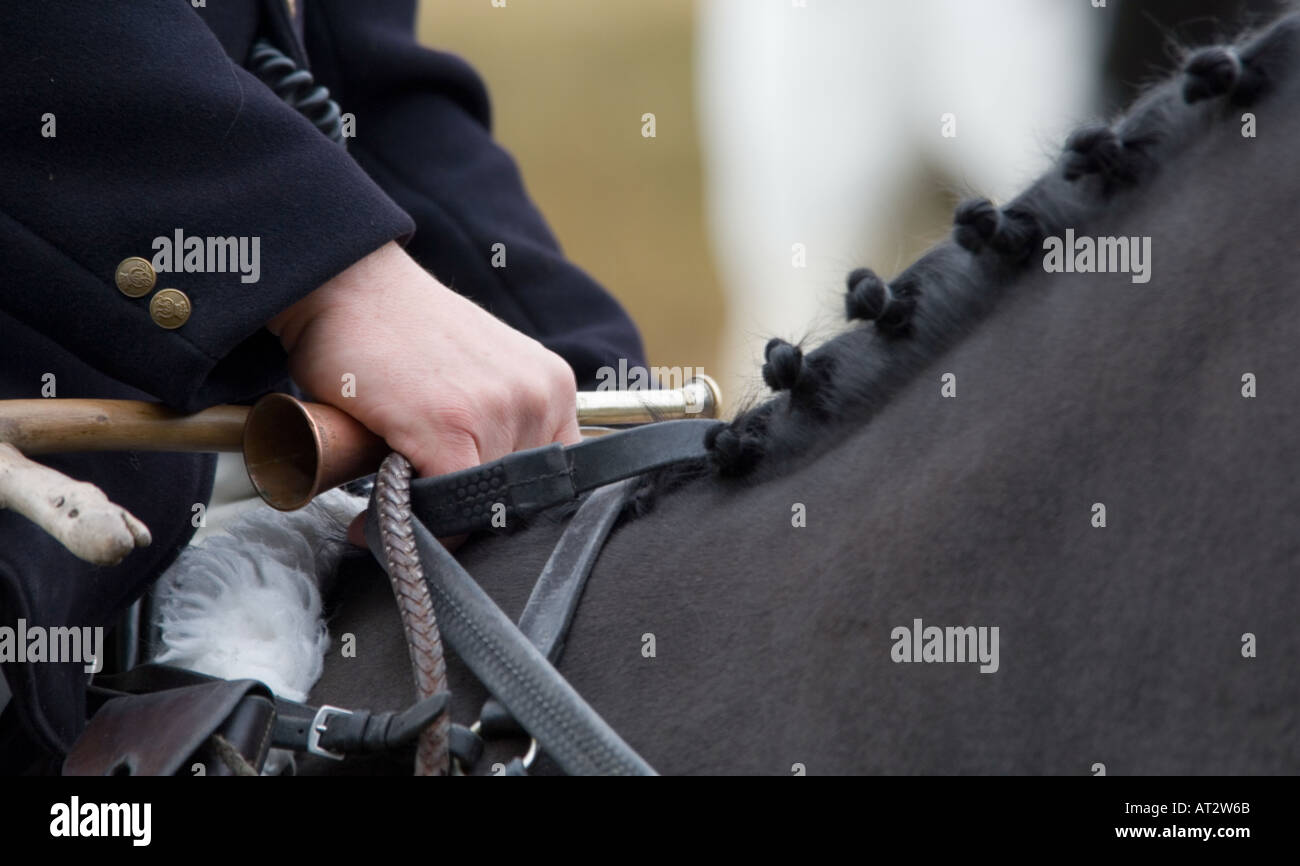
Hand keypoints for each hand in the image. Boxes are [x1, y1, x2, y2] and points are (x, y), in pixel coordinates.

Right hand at [268, 241, 580, 538]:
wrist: (344, 284)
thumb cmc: (396, 333)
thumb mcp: (477, 378)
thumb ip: (496, 430)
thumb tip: (481, 507)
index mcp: (552, 386)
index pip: (552, 480)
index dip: (507, 508)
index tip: (469, 519)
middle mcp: (539, 395)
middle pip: (519, 497)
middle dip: (469, 516)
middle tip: (422, 519)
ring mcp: (499, 408)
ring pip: (482, 504)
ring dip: (436, 520)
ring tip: (394, 505)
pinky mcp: (452, 423)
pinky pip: (448, 504)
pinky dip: (412, 523)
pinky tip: (376, 520)